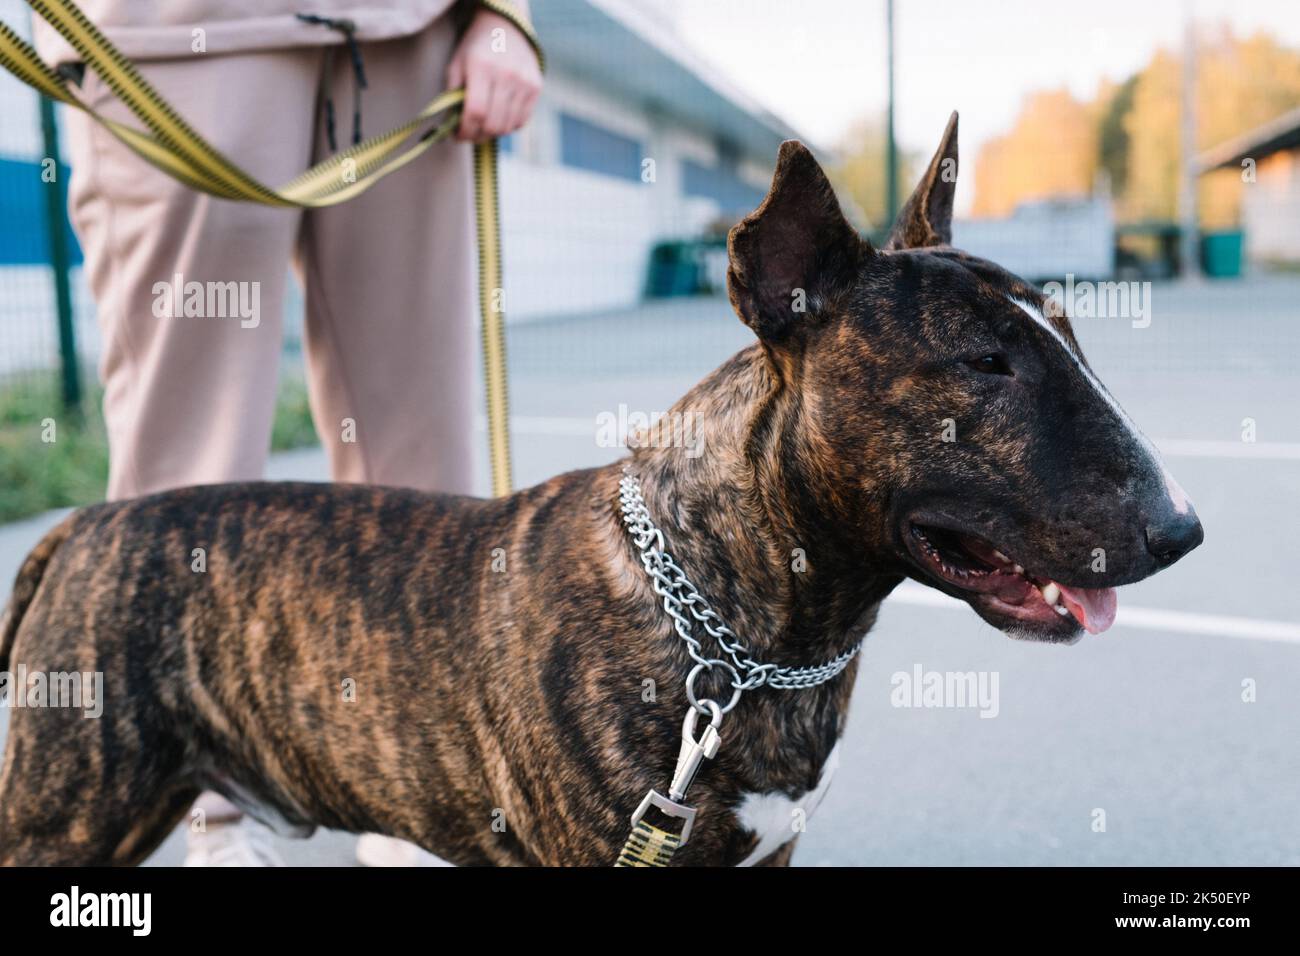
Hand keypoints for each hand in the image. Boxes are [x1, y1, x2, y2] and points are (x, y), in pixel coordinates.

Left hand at [446, 9, 542, 142]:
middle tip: (469, 134)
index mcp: (482, 67)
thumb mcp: (457, 65)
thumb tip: (451, 128)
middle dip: (477, 135)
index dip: (465, 130)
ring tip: (483, 126)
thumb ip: (452, 96)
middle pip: (493, 124)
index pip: (476, 111)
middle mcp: (507, 75)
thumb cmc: (475, 49)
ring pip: (508, 127)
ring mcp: (524, 82)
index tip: (457, 136)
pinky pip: (521, 121)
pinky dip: (508, 126)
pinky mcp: (536, 87)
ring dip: (492, 132)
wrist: (505, 27)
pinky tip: (499, 117)